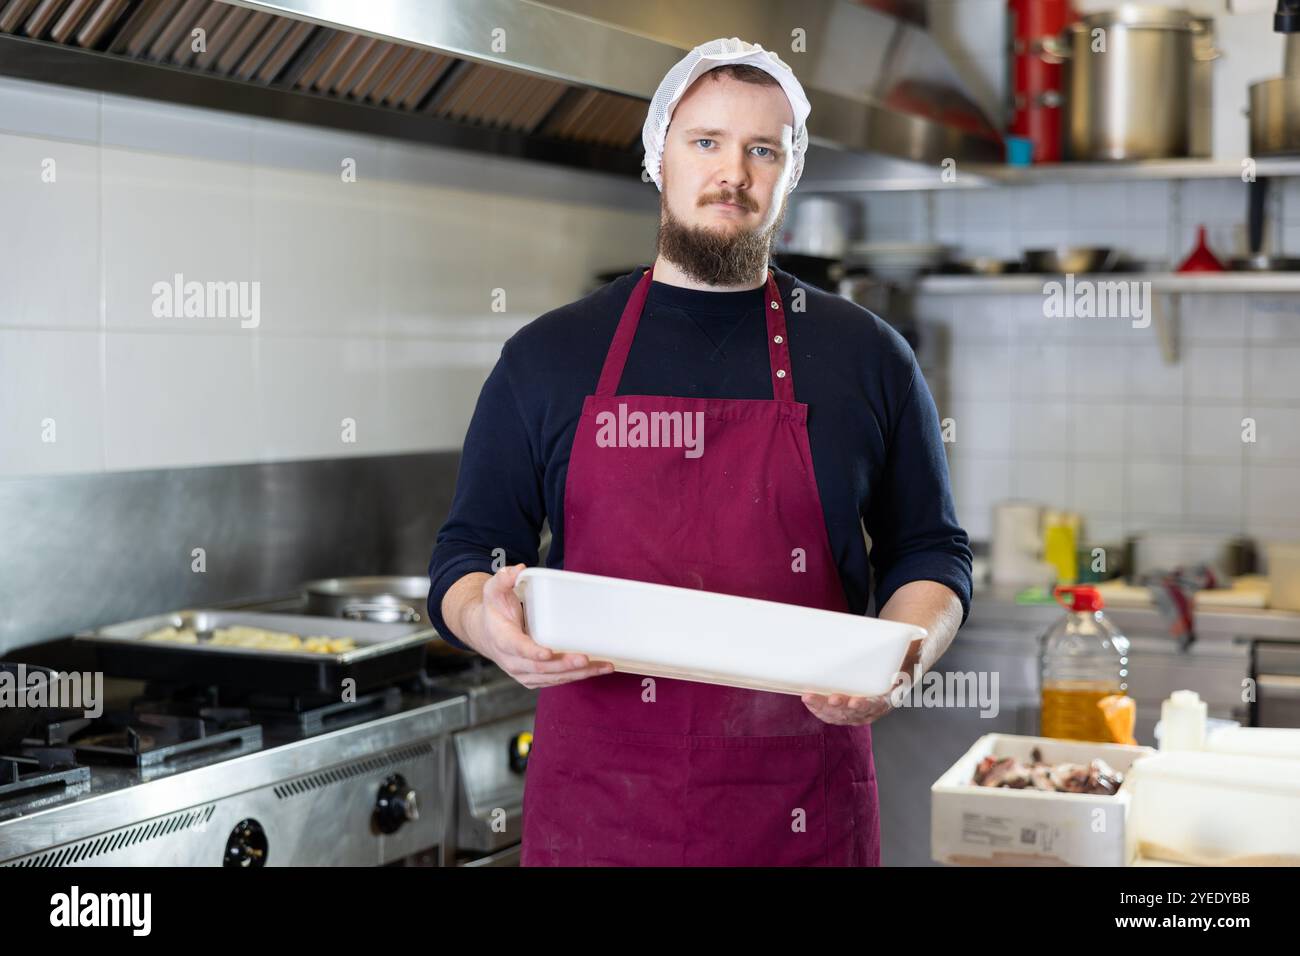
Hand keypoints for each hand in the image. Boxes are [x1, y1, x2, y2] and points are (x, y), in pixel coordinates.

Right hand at [465, 564, 613, 688]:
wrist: (486, 634)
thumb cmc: (494, 611)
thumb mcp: (493, 591)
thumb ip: (503, 579)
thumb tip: (517, 570)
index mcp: (503, 639)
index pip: (518, 648)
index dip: (532, 652)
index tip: (548, 653)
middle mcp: (513, 661)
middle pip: (540, 668)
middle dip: (564, 665)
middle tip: (585, 659)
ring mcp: (524, 673)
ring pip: (552, 677)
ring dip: (578, 674)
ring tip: (603, 666)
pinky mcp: (535, 678)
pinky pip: (557, 680)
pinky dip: (577, 676)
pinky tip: (597, 669)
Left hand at [801, 637, 924, 725]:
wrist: (899, 664)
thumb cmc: (904, 657)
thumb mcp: (912, 651)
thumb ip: (913, 647)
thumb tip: (918, 636)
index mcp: (892, 695)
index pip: (879, 704)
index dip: (866, 705)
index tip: (855, 701)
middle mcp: (876, 707)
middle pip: (855, 713)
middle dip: (839, 708)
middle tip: (828, 698)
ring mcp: (861, 709)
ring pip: (842, 715)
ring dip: (825, 710)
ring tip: (809, 698)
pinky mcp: (850, 706)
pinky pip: (835, 713)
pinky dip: (822, 709)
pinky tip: (810, 702)